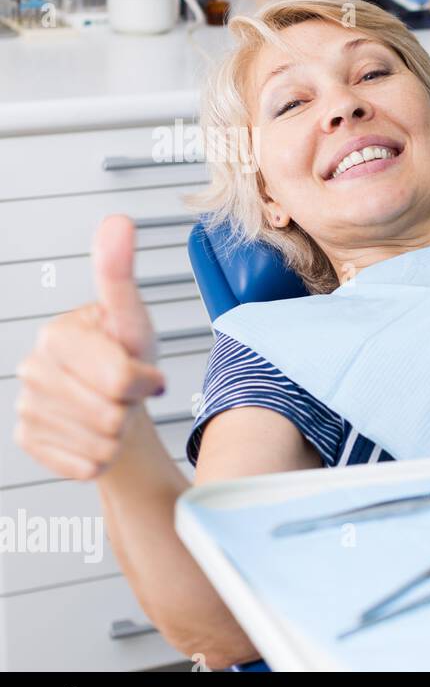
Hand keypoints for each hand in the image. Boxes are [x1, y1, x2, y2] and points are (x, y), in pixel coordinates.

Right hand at [13, 215, 165, 479]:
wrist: (114, 399)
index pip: (120, 380)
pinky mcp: (30, 441)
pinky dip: (103, 456)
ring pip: (99, 443)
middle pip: (110, 414)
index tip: (143, 371)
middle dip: (130, 407)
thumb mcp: (134, 318)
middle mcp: (33, 369)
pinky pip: (86, 465)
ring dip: (119, 432)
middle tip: (127, 392)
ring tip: (113, 408)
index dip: (144, 381)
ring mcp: (27, 406)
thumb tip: (117, 221)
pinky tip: (96, 434)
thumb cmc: (126, 355)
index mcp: (57, 335)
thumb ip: (122, 275)